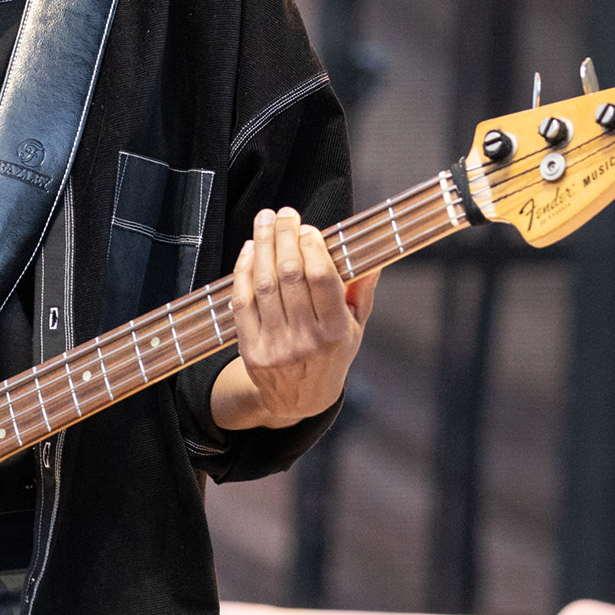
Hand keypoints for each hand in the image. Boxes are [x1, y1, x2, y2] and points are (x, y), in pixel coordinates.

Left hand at [209, 207, 377, 432]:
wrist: (299, 401)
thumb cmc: (331, 356)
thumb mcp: (355, 329)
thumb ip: (361, 293)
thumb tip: (372, 259)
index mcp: (335, 332)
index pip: (322, 279)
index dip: (311, 247)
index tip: (307, 228)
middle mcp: (305, 339)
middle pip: (290, 275)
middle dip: (284, 237)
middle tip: (283, 214)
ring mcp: (275, 345)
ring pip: (264, 285)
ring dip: (262, 246)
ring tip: (264, 221)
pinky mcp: (250, 348)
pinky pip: (242, 302)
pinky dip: (243, 271)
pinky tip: (250, 250)